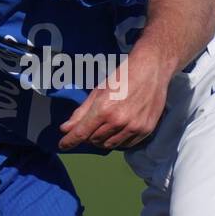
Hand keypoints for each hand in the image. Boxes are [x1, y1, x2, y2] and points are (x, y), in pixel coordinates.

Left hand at [57, 44, 171, 150]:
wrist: (151, 70)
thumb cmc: (123, 77)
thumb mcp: (98, 91)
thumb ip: (81, 112)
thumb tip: (66, 128)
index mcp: (104, 109)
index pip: (82, 133)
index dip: (70, 141)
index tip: (62, 145)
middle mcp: (119, 121)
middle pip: (94, 140)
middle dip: (88, 136)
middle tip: (90, 126)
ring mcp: (133, 127)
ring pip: (110, 145)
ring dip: (102, 140)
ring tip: (104, 127)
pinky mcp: (145, 130)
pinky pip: (126, 144)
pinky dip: (118, 140)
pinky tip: (118, 129)